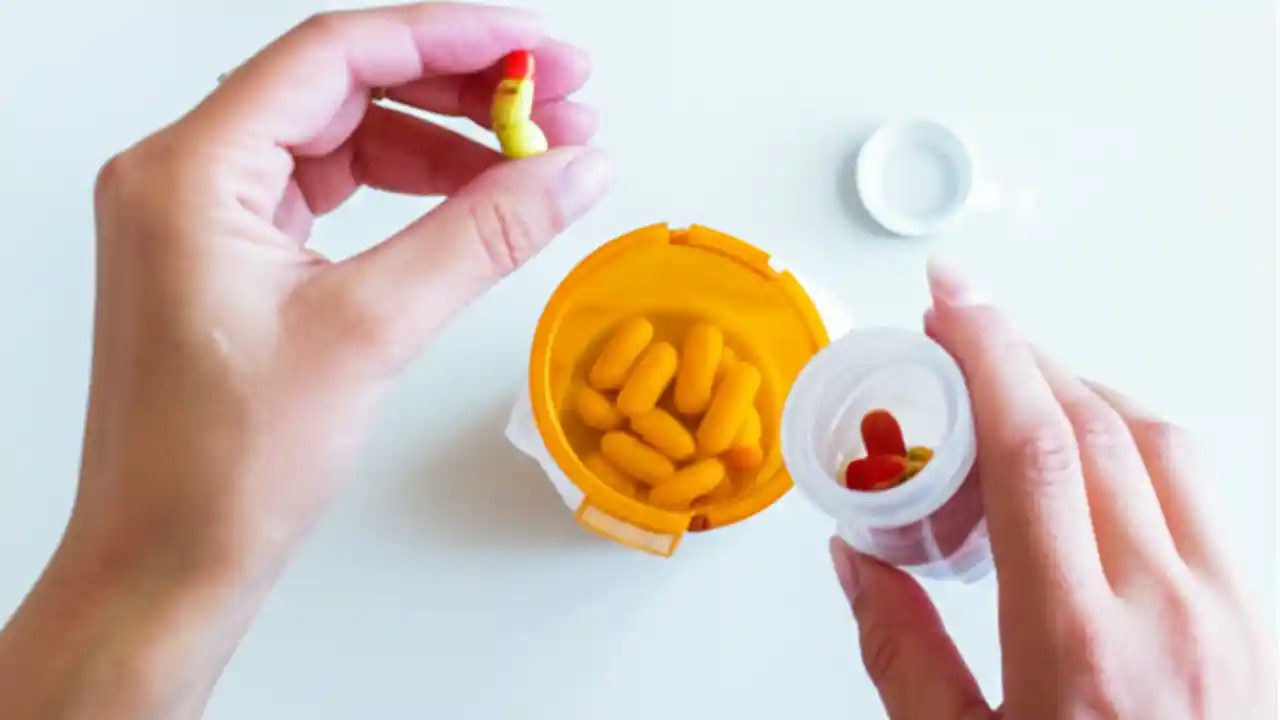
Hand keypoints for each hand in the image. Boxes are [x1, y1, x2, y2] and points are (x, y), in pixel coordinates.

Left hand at [0, 4, 609, 717]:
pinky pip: (328, 190)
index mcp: (190, 172)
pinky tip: (468, 200)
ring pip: (340, 136)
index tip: (534, 50)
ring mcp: (204, 215)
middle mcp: (184, 176)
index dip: (449, 40)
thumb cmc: (222, 468)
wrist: (168, 561)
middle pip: (343, 86)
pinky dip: (403, 187)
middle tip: (555, 100)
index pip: (335, 56)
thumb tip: (569, 171)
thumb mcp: (372, 331)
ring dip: (440, 141)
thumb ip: (481, 234)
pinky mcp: (229, 254)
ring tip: (532, 159)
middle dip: (459, 89)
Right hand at [828, 261, 1275, 717]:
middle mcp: (1171, 611)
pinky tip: (1082, 468)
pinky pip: (1194, 495)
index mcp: (1081, 647)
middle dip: (1019, 356)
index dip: (988, 352)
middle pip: (1099, 425)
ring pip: (1161, 446)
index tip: (948, 296)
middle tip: (954, 336)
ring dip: (1078, 393)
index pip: (1037, 450)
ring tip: (1008, 394)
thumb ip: (902, 656)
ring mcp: (1227, 614)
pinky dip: (1130, 447)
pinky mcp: (1253, 625)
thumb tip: (858, 562)